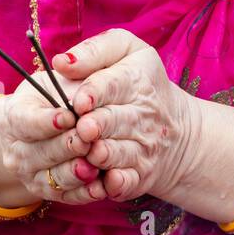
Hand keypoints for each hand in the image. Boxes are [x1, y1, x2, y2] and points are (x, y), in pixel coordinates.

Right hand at [0, 74, 105, 205]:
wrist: (60, 123)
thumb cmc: (66, 92)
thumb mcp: (66, 74)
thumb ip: (73, 63)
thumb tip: (67, 62)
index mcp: (14, 115)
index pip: (26, 120)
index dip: (48, 120)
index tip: (70, 116)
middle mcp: (16, 148)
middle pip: (41, 152)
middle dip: (67, 146)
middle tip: (88, 139)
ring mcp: (30, 173)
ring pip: (53, 178)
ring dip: (75, 172)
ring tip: (94, 163)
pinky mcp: (48, 192)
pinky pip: (66, 197)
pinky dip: (84, 193)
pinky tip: (101, 185)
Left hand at [51, 29, 194, 201]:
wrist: (173, 128)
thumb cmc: (137, 81)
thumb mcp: (125, 51)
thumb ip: (93, 50)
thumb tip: (60, 62)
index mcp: (136, 79)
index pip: (113, 84)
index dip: (93, 93)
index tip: (78, 101)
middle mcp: (143, 115)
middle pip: (113, 121)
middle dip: (94, 127)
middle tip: (82, 129)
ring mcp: (142, 147)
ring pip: (115, 154)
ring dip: (99, 156)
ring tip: (87, 152)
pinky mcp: (139, 175)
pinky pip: (124, 182)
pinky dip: (111, 184)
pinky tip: (99, 180)